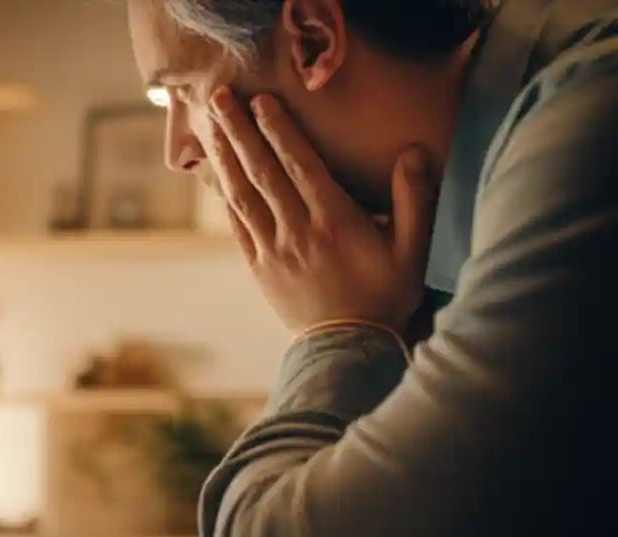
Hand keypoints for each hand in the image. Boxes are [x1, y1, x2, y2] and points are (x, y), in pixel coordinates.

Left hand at [205, 88, 438, 333]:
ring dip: (227, 158)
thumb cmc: (384, 296)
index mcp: (334, 222)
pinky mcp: (258, 267)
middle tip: (221, 97)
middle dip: (242, 131)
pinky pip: (237, 225)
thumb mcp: (412, 250)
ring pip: (243, 195)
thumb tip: (414, 151)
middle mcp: (297, 231)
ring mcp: (273, 250)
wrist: (347, 348)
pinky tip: (218, 174)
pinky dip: (226, 196)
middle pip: (263, 172)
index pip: (301, 165)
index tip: (262, 101)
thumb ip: (413, 199)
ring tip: (212, 127)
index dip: (280, 131)